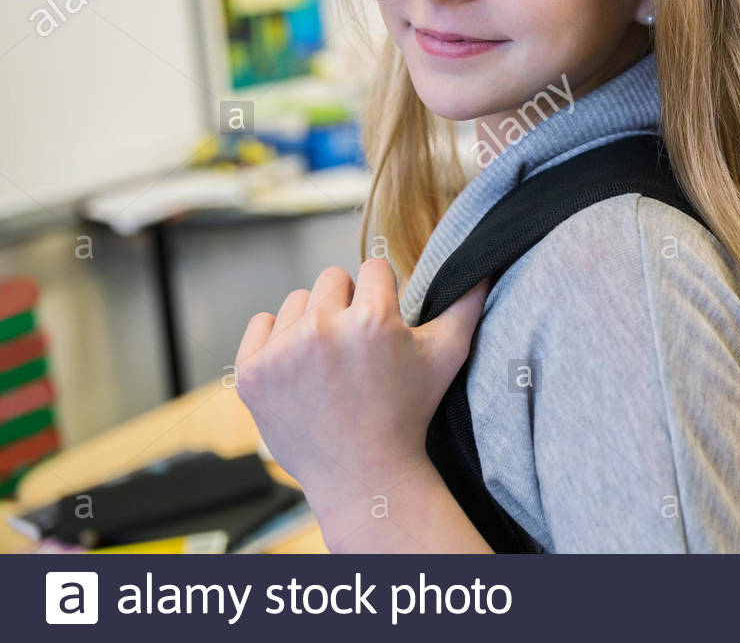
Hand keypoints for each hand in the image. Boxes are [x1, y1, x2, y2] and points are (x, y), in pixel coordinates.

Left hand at [235, 258, 488, 498]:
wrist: (364, 474)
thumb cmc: (409, 413)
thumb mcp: (447, 357)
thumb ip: (468, 304)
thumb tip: (484, 266)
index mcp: (371, 320)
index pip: (373, 269)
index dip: (383, 295)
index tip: (384, 326)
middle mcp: (322, 330)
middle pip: (333, 279)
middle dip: (348, 304)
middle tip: (357, 347)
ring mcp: (282, 352)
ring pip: (298, 300)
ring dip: (313, 320)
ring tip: (330, 362)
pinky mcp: (252, 372)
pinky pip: (260, 323)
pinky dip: (275, 340)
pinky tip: (299, 367)